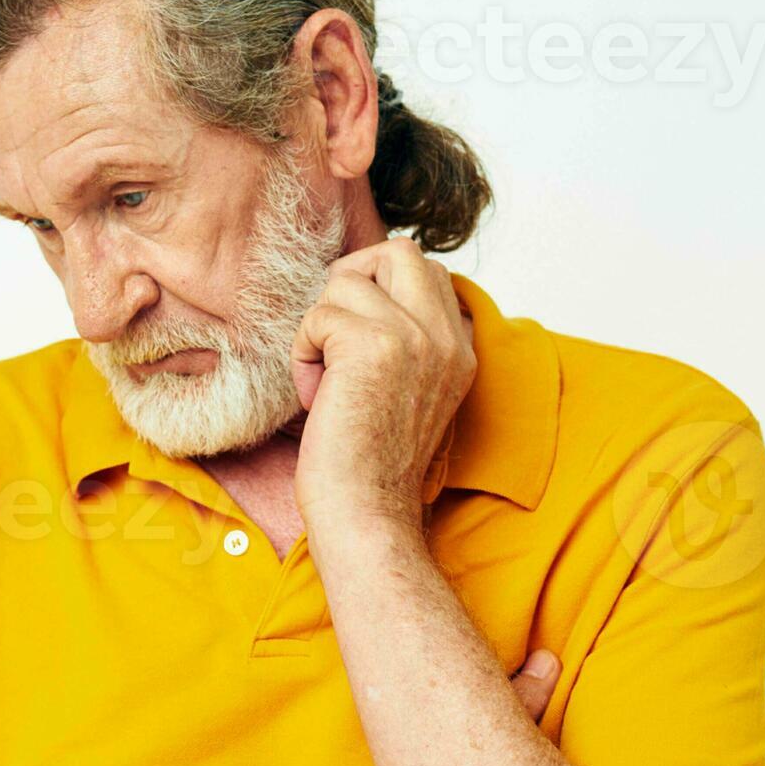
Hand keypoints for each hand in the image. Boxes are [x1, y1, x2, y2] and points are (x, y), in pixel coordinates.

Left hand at [290, 237, 476, 542]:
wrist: (367, 515)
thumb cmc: (371, 466)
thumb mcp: (406, 391)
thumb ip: (405, 341)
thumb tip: (361, 289)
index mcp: (460, 349)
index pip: (426, 272)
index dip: (379, 291)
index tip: (355, 344)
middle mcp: (448, 337)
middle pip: (399, 250)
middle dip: (352, 281)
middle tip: (336, 336)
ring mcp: (417, 338)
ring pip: (348, 279)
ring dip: (320, 325)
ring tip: (325, 378)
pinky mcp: (375, 346)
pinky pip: (319, 315)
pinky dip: (304, 352)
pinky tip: (317, 396)